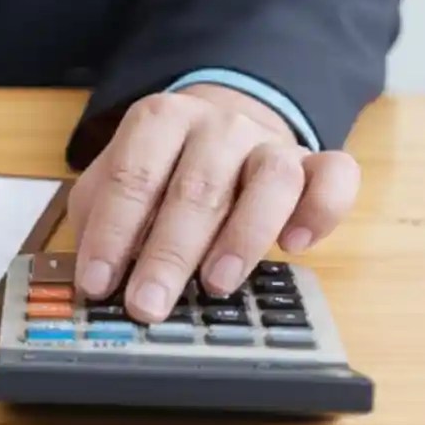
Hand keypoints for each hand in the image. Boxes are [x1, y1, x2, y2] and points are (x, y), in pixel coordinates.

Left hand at [67, 84, 358, 321]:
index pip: (132, 175)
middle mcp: (218, 125)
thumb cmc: (160, 170)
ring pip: (271, 180)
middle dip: (169, 253)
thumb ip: (99, 222)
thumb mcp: (114, 184)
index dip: (112, 232)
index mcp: (159, 121)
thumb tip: (89, 283)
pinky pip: (335, 177)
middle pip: (197, 186)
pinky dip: (321, 211)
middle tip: (148, 304)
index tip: (98, 282)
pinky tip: (296, 246)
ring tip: (216, 284)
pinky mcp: (315, 162)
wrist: (219, 129)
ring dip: (243, 236)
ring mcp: (270, 142)